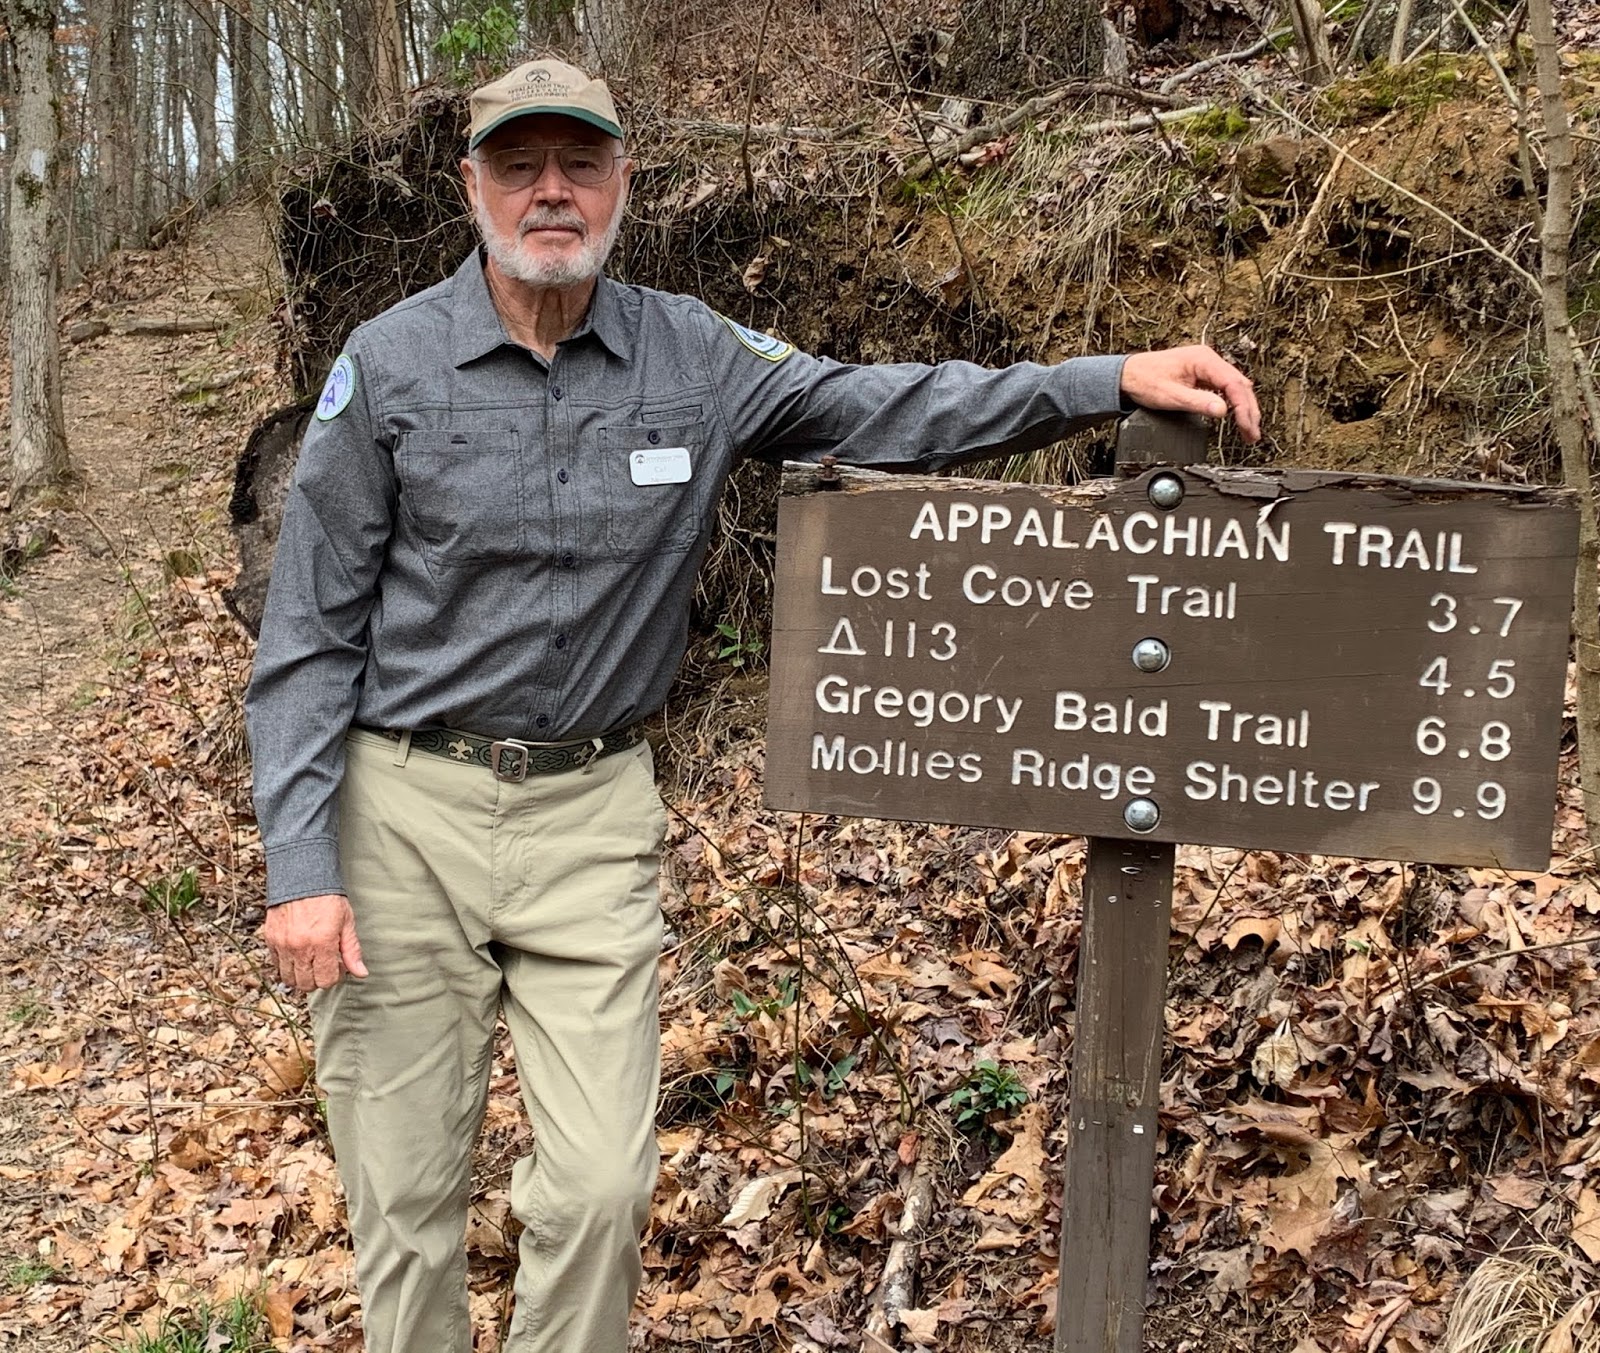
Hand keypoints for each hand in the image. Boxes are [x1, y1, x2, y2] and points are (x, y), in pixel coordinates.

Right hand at [264, 893, 368, 990]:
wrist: (302, 878)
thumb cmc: (327, 898)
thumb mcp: (346, 922)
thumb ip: (352, 950)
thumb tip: (361, 973)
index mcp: (322, 942)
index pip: (326, 980)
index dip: (335, 976)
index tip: (337, 966)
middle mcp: (299, 947)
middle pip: (306, 984)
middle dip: (318, 979)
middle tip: (324, 966)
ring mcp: (282, 944)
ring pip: (289, 979)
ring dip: (301, 976)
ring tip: (311, 962)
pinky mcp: (270, 940)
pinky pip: (276, 965)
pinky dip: (287, 966)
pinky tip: (297, 955)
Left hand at [1120, 345, 1260, 443]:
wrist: (1126, 375)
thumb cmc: (1143, 380)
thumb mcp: (1170, 396)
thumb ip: (1197, 402)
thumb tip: (1222, 410)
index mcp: (1203, 359)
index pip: (1233, 383)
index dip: (1243, 407)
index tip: (1246, 426)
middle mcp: (1208, 359)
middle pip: (1239, 385)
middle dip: (1248, 410)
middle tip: (1252, 434)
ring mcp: (1206, 365)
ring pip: (1235, 387)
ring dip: (1243, 408)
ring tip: (1249, 430)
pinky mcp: (1202, 373)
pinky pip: (1225, 388)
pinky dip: (1233, 403)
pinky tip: (1237, 416)